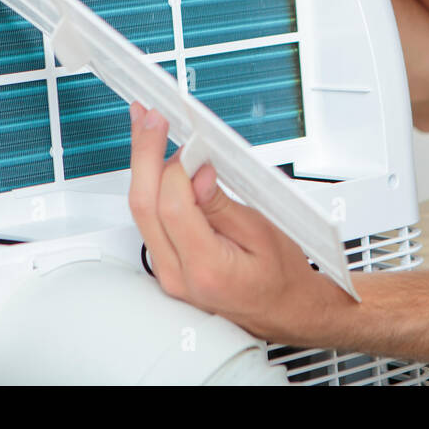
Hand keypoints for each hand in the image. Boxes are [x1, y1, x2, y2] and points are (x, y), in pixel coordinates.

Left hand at [125, 100, 344, 342]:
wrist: (288, 310)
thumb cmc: (283, 277)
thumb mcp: (264, 231)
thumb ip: (223, 204)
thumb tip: (196, 173)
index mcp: (207, 269)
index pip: (172, 207)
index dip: (178, 167)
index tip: (191, 142)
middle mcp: (178, 276)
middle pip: (144, 207)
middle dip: (144, 153)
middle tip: (149, 118)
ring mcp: (168, 274)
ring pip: (141, 212)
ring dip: (142, 166)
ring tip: (148, 131)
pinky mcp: (166, 265)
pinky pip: (150, 221)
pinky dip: (151, 186)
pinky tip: (156, 162)